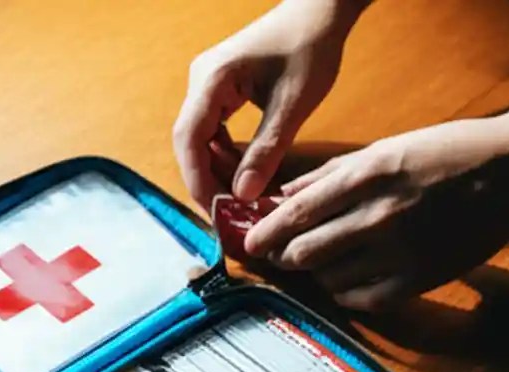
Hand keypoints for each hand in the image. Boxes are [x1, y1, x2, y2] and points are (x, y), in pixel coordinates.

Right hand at [173, 0, 363, 209]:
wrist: (319, 12)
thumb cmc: (310, 48)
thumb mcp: (292, 105)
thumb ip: (266, 151)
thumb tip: (243, 195)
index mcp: (212, 79)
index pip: (189, 138)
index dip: (197, 178)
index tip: (214, 209)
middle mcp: (201, 80)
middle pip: (189, 141)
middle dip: (206, 179)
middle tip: (227, 213)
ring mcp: (208, 84)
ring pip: (199, 138)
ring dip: (216, 169)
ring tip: (239, 198)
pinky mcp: (220, 89)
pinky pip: (212, 129)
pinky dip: (225, 154)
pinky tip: (244, 172)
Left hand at [245, 117, 508, 310]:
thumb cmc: (449, 152)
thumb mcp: (387, 148)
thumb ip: (332, 175)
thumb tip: (284, 194)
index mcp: (367, 176)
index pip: (297, 214)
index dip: (265, 233)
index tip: (248, 243)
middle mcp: (379, 216)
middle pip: (306, 252)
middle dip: (286, 256)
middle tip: (282, 255)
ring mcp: (402, 251)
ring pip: (331, 279)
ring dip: (319, 273)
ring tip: (325, 262)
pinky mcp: (422, 279)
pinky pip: (364, 300)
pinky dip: (348, 293)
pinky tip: (352, 280)